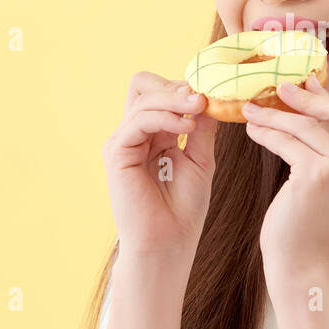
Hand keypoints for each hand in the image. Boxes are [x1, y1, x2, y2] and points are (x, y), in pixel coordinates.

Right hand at [102, 72, 217, 256]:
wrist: (168, 243)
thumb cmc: (183, 208)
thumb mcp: (200, 158)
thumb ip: (201, 127)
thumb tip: (209, 95)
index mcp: (154, 133)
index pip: (160, 91)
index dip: (184, 88)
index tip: (212, 96)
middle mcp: (135, 134)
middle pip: (144, 85)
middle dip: (175, 86)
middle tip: (202, 97)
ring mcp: (123, 141)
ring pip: (143, 98)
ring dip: (175, 99)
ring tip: (199, 110)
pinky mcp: (116, 153)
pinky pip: (138, 120)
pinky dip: (164, 117)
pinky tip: (186, 126)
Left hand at [241, 74, 328, 282]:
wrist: (302, 268)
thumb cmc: (313, 227)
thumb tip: (316, 97)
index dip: (328, 100)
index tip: (306, 84)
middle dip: (307, 98)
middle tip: (280, 87)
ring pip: (309, 128)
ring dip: (278, 116)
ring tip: (254, 111)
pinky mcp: (317, 177)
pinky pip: (289, 143)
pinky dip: (268, 134)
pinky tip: (253, 130)